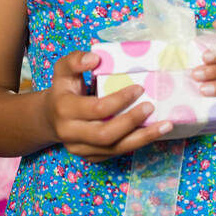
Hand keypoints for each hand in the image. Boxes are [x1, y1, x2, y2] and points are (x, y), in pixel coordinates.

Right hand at [45, 50, 170, 161]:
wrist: (49, 118)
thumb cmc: (63, 90)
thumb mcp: (63, 70)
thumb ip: (75, 60)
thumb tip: (95, 58)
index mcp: (64, 109)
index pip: (97, 109)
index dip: (120, 100)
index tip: (139, 88)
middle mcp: (70, 133)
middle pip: (105, 134)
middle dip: (132, 121)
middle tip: (151, 106)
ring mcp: (81, 149)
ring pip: (114, 149)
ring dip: (143, 138)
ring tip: (165, 125)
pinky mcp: (91, 157)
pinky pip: (117, 153)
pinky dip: (137, 143)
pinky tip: (153, 132)